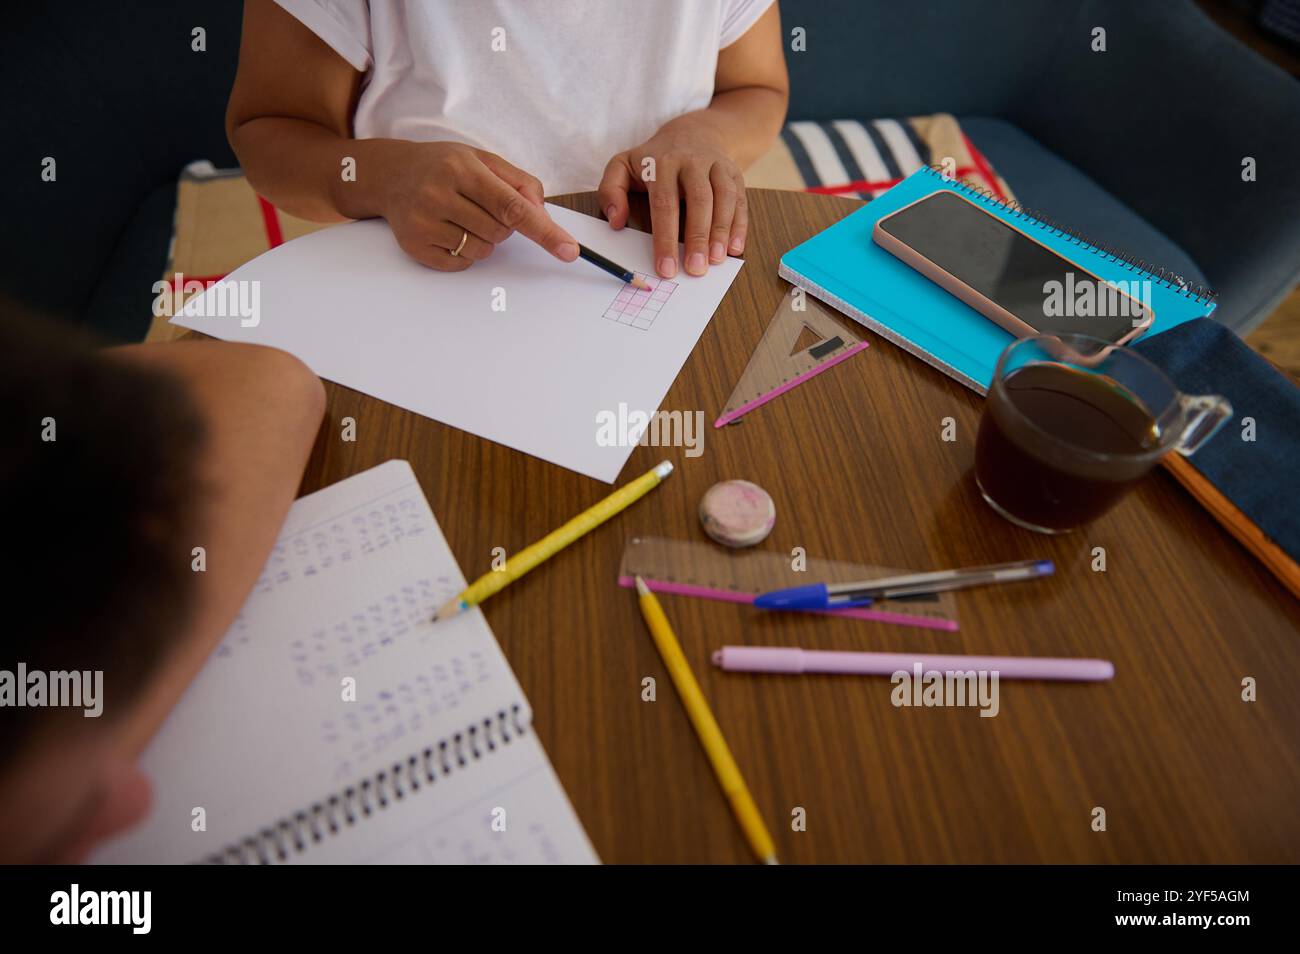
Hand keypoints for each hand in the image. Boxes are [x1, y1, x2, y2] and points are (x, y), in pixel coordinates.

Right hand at [375, 141, 578, 270]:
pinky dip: (464, 252)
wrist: (391, 175)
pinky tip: (448, 229)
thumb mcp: (482, 159)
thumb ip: (518, 182)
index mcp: (462, 169)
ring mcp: (424, 222)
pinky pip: (461, 263)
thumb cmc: (444, 166)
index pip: (512, 207)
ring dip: (484, 239)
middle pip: (500, 232)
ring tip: (461, 216)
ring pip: (483, 250)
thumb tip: (543, 213)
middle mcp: (439, 195)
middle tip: (479, 205)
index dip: (544, 231)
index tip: (568, 250)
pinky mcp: (415, 246)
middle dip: (502, 224)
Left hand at [598, 123, 747, 278]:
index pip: (664, 203)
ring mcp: (716, 165)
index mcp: (661, 163)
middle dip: (697, 237)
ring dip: (721, 231)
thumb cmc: (654, 160)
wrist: (694, 132)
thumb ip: (611, 191)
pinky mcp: (734, 173)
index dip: (666, 238)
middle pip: (698, 200)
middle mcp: (691, 161)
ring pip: (723, 197)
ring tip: (717, 260)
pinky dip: (740, 224)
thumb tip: (615, 222)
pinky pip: (740, 198)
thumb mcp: (623, 165)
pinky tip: (736, 247)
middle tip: (695, 269)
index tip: (666, 268)